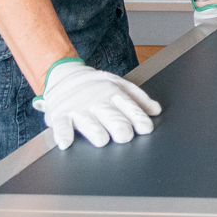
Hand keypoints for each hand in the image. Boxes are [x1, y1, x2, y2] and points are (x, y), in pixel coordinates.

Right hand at [37, 62, 160, 149]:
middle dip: (118, 125)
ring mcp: (77, 108)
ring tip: (101, 139)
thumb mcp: (119, 84)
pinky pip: (60, 125)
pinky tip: (65, 142)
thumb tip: (156, 110)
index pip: (128, 106)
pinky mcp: (59, 114)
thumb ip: (138, 99)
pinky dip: (62, 133)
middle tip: (125, 135)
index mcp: (113, 93)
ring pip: (87, 121)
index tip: (145, 128)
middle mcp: (96, 101)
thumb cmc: (96, 85)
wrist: (64, 74)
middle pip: (109, 114)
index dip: (137, 117)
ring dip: (94, 130)